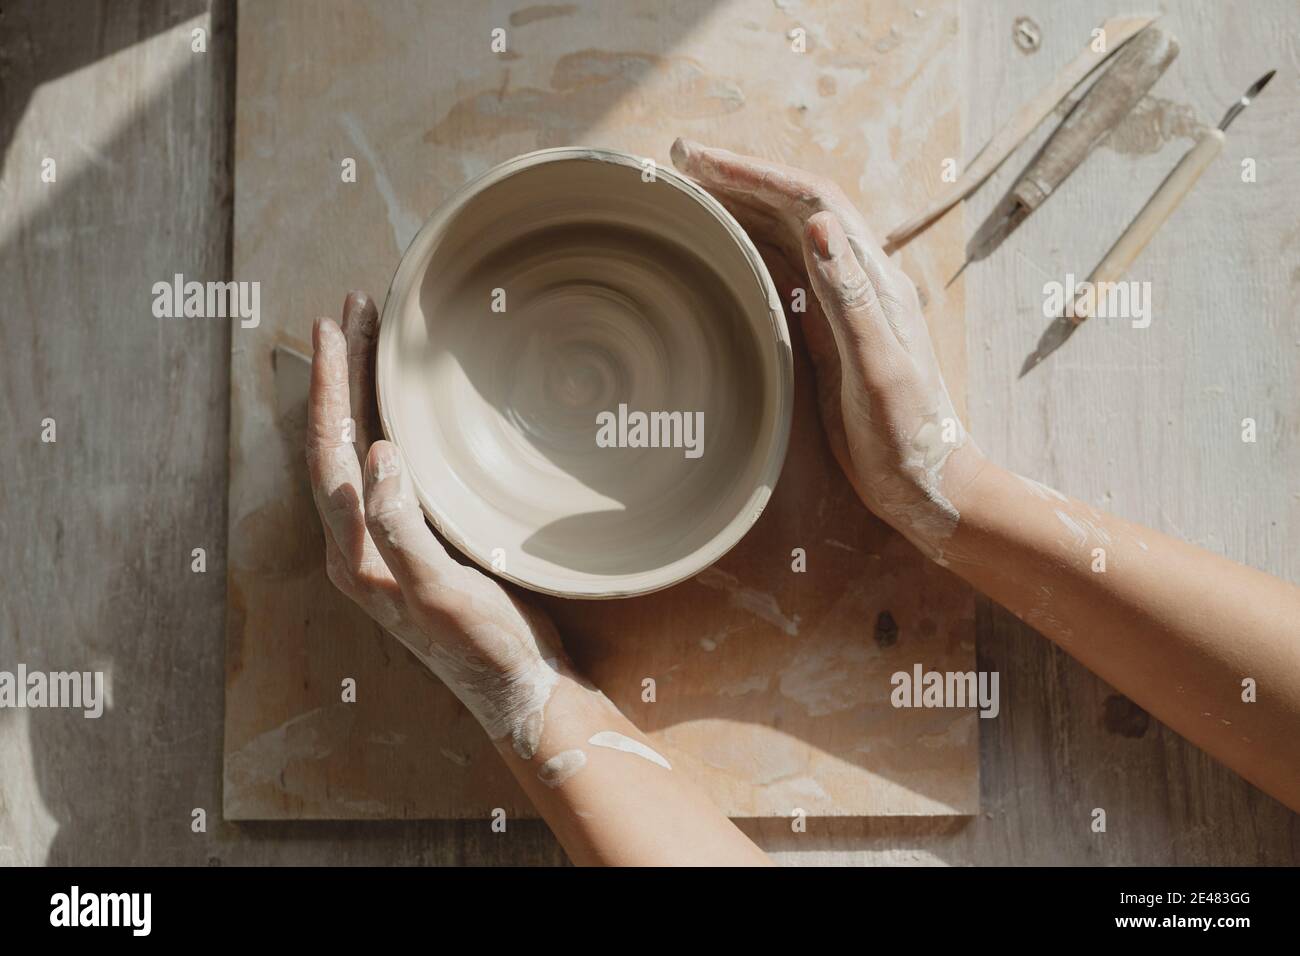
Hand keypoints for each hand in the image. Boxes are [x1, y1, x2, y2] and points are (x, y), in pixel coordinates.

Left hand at [307, 292, 564, 757]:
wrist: (517, 687)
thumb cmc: (484, 645)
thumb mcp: (443, 592)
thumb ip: (402, 531)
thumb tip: (376, 457)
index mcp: (354, 552)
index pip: (328, 451)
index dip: (331, 386)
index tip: (336, 326)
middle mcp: (355, 544)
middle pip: (334, 442)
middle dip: (340, 375)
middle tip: (354, 310)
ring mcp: (380, 544)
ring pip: (354, 452)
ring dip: (358, 394)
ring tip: (371, 341)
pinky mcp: (408, 545)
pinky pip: (381, 469)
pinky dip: (384, 423)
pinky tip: (404, 407)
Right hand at [670, 139, 985, 558]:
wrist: (927, 483)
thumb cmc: (906, 435)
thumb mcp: (880, 370)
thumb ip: (851, 299)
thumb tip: (820, 225)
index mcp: (873, 279)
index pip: (810, 202)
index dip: (754, 173)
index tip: (698, 159)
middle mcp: (858, 280)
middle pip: (795, 208)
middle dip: (739, 178)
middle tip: (678, 160)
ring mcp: (842, 305)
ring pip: (786, 236)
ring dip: (741, 206)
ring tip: (691, 191)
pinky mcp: (828, 333)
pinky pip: (783, 274)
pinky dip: (749, 249)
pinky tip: (722, 249)